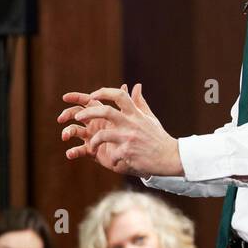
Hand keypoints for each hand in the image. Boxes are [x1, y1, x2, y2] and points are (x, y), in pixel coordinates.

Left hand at [58, 83, 181, 177]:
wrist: (170, 157)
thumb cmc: (158, 137)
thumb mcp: (149, 118)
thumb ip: (139, 102)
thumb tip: (136, 86)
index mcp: (135, 114)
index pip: (119, 95)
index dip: (103, 92)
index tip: (92, 95)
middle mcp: (131, 123)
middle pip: (106, 111)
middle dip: (88, 113)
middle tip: (77, 117)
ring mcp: (129, 138)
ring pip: (103, 135)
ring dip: (93, 141)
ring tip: (90, 145)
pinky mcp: (128, 153)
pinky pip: (112, 155)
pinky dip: (110, 159)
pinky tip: (112, 161)